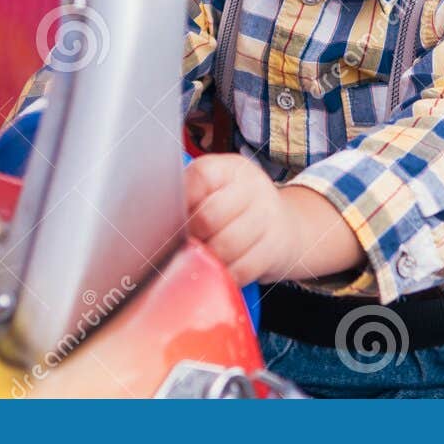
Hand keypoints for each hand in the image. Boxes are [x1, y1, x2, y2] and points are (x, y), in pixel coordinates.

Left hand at [184, 155, 362, 285]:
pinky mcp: (276, 247)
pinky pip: (241, 269)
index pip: (200, 177)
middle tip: (184, 245)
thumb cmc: (237, 210)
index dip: (180, 203)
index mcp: (230, 167)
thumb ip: (190, 198)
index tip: (172, 220)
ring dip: (207, 259)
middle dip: (190, 236)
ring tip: (199, 260)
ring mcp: (267, 216)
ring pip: (225, 245)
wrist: (288, 227)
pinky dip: (225, 275)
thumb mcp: (217, 191)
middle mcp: (253, 186)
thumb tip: (156, 221)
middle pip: (209, 216)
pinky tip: (219, 272)